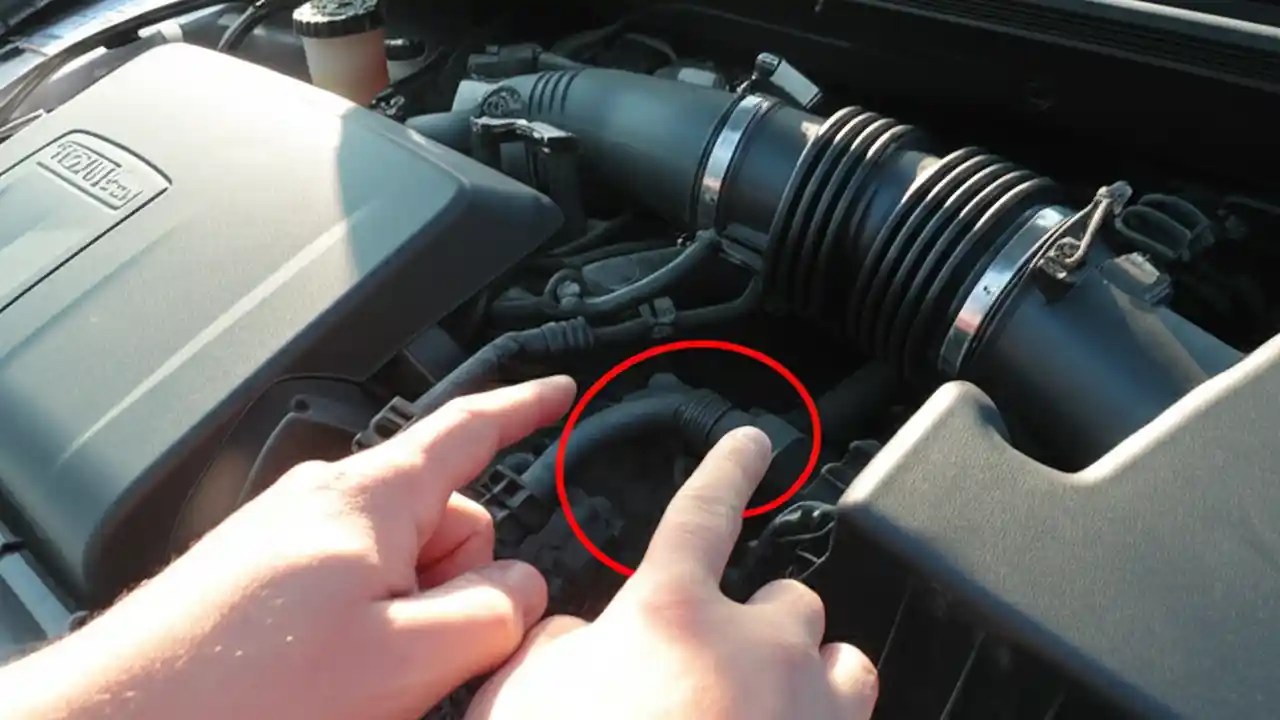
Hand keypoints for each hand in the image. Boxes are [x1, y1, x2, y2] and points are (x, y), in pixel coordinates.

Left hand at [0, 377, 576, 719]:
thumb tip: (519, 588)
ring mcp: (293, 536)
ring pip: (399, 563)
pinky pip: (351, 584)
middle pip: (445, 520)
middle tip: (411, 648)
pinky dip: (363, 624)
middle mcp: (328, 500)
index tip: (558, 392)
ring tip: (355, 671)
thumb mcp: (405, 660)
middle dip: (454, 582)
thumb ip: (492, 611)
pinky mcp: (266, 573)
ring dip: (405, 615)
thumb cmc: (238, 690)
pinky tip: (327, 672)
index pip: (470, 427)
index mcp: (370, 497)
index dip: (526, 407)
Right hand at [465, 427, 878, 719]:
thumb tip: (582, 633)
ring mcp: (806, 713)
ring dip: (812, 671)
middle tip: (718, 664)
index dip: (730, 467)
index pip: (706, 510)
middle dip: (760, 620)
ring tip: (773, 700)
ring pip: (841, 658)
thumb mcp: (520, 697)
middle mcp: (753, 650)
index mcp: (671, 613)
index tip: (755, 444)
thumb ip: (557, 644)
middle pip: (788, 597)